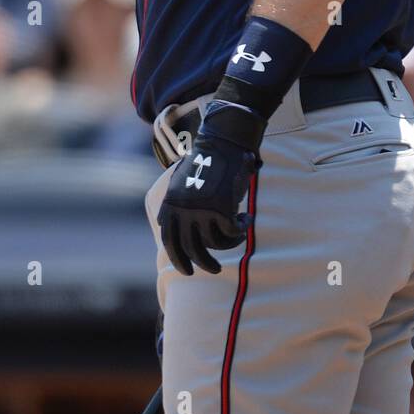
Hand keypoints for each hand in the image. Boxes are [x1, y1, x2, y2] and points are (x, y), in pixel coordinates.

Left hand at [157, 101, 264, 276]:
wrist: (223, 141)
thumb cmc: (206, 160)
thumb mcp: (182, 182)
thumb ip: (176, 205)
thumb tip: (167, 227)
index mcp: (171, 204)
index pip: (169, 241)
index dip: (178, 259)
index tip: (188, 272)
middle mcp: (183, 210)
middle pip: (191, 249)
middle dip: (203, 264)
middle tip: (213, 270)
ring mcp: (201, 210)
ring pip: (215, 243)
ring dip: (229, 244)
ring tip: (238, 236)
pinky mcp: (221, 208)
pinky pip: (232, 232)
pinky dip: (241, 229)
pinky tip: (247, 220)